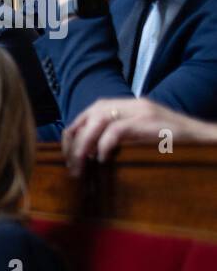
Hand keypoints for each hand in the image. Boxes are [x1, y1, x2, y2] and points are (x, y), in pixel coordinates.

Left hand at [62, 98, 216, 175]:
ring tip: (80, 165)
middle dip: (74, 141)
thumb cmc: (174, 145)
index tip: (67, 155)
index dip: (74, 132)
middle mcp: (133, 104)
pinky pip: (117, 129)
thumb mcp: (142, 138)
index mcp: (128, 106)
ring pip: (99, 120)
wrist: (207, 141)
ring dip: (84, 144)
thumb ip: (119, 139)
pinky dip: (104, 145)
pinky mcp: (150, 121)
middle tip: (71, 165)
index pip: (90, 112)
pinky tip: (102, 160)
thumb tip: (90, 155)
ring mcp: (142, 110)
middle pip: (91, 115)